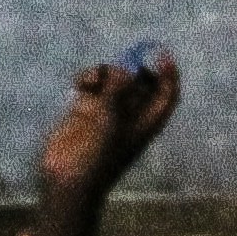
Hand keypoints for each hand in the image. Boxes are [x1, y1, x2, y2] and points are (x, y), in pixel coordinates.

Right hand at [30, 56, 178, 235]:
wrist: (68, 181)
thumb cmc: (97, 158)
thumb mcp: (111, 124)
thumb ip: (117, 94)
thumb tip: (122, 69)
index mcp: (147, 123)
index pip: (166, 94)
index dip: (168, 74)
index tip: (162, 54)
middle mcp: (129, 115)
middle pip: (141, 82)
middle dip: (133, 68)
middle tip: (122, 63)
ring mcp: (106, 112)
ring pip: (114, 80)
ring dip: (106, 73)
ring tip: (92, 80)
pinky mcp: (85, 110)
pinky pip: (91, 86)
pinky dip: (88, 79)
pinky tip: (79, 83)